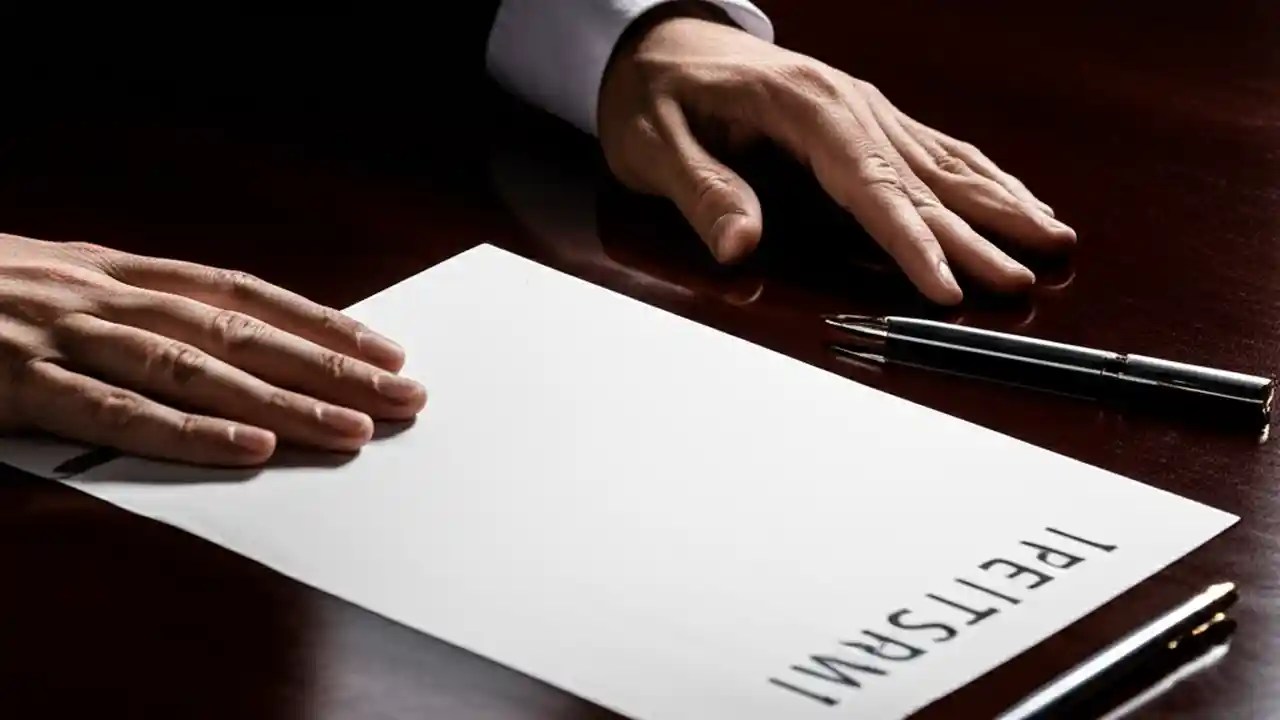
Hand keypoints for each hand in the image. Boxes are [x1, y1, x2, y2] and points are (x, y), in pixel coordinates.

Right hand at [0, 235, 425, 465]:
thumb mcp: (55, 281)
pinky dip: (190, 433)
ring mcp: (65, 337)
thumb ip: (131, 308)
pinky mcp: (21, 384)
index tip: (384, 347)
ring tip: (356, 428)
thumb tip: (216, 340)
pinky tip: (251, 449)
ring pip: (200, 372)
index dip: (320, 320)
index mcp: (116, 270)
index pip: (243, 294)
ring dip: (286, 401)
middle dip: (332, 365)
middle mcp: (106, 296)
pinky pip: (120, 414)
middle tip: (406, 394)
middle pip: (244, 333)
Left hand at [598, 9, 1075, 304]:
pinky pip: (937, 147)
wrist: (660, 44)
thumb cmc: (655, 94)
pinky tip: (1016, 198)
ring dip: (1001, 202)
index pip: (869, 184)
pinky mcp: (865, 118)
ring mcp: (862, 107)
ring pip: (944, 160)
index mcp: (801, 106)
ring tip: (1054, 241)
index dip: (911, 239)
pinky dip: (983, 176)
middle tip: (1026, 279)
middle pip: (922, 178)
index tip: (947, 285)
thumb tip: (739, 245)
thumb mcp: (655, 143)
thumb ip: (702, 192)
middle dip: (978, 233)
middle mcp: (846, 103)